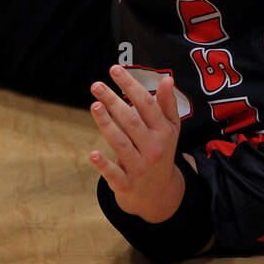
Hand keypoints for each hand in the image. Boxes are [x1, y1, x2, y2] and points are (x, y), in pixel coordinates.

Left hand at [88, 65, 184, 221]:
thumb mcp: (170, 130)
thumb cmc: (161, 152)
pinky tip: (92, 153)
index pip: (147, 105)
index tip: (115, 70)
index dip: (131, 86)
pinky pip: (114, 173)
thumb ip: (168, 104)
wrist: (159, 193)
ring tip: (94, 106)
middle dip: (113, 101)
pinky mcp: (125, 184)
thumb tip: (167, 79)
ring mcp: (139, 167)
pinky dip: (103, 165)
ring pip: (121, 143)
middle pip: (132, 121)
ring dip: (107, 125)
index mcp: (163, 132)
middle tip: (96, 85)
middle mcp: (153, 148)